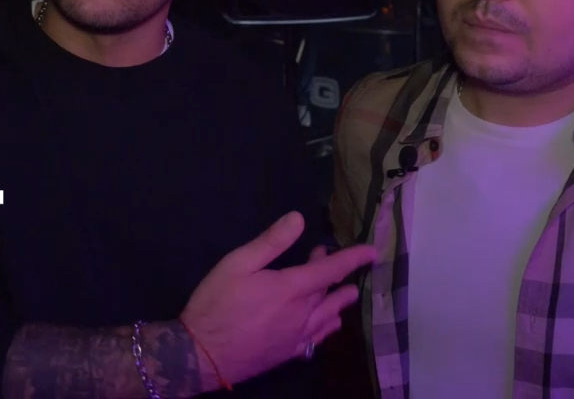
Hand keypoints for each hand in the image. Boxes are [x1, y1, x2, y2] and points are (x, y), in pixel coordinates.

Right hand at [178, 211, 376, 387]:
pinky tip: (323, 324)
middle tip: (323, 258)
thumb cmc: (216, 304)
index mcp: (291, 288)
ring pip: (330, 319)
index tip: (372, 252)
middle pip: (330, 293)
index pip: (332, 270)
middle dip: (335, 274)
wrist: (201, 355)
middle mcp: (302, 314)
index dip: (353, 259)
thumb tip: (298, 219)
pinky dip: (326, 328)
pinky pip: (318, 340)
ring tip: (342, 294)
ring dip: (337, 303)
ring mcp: (297, 337)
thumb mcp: (237, 264)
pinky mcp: (288, 355)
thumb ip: (270, 242)